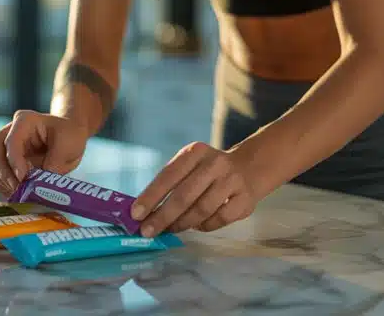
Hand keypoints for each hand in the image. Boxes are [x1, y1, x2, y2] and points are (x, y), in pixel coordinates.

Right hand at [0, 110, 89, 196]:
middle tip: (17, 188)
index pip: (11, 141)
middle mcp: (10, 131)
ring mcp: (7, 147)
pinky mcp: (8, 163)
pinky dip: (7, 187)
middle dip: (3, 171)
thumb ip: (53, 163)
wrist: (71, 137)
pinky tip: (20, 194)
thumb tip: (38, 185)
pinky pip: (0, 176)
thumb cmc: (70, 135)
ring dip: (5, 180)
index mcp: (24, 120)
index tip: (23, 178)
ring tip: (22, 192)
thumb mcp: (69, 144)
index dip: (14, 161)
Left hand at [130, 142, 256, 236]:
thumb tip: (143, 213)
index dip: (150, 196)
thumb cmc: (207, 171)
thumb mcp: (189, 166)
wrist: (249, 168)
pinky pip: (219, 220)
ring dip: (182, 223)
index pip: (168, 175)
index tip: (135, 214)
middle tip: (147, 231)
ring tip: (171, 229)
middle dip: (162, 216)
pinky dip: (204, 226)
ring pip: (202, 210)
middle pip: (184, 196)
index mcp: (195, 152)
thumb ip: (169, 185)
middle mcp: (215, 163)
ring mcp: (233, 181)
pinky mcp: (245, 200)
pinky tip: (197, 225)